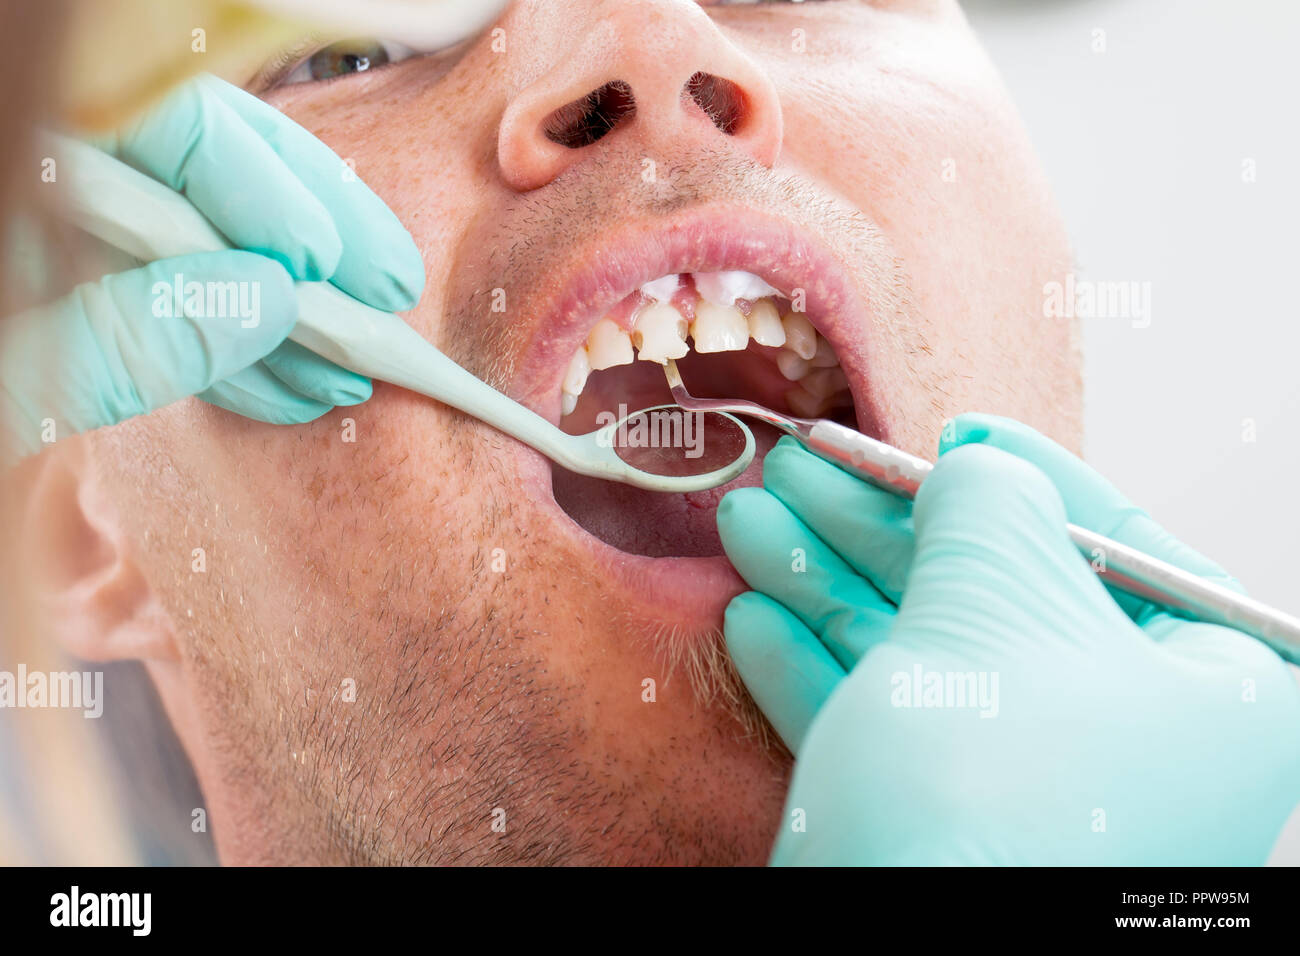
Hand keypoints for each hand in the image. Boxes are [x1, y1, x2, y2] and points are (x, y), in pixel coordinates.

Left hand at [2, 74, 424, 463]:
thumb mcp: (10, 384)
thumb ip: (119, 339)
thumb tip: (269, 301)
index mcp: (24, 161)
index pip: (169, 123)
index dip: (264, 181)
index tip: (329, 262)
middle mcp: (54, 186)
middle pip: (209, 170)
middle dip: (310, 236)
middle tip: (389, 295)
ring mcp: (65, 239)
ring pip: (205, 240)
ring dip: (288, 306)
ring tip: (349, 367)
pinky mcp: (70, 304)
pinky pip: (173, 302)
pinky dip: (235, 345)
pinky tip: (288, 385)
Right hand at [717, 414, 1299, 864]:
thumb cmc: (986, 774)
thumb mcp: (992, 601)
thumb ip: (989, 505)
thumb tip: (978, 469)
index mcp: (1218, 691)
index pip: (1128, 546)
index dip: (1032, 472)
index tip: (953, 427)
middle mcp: (1135, 744)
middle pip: (999, 592)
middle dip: (883, 524)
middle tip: (802, 463)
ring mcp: (1035, 791)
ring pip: (924, 653)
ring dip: (824, 582)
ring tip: (747, 516)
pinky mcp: (949, 826)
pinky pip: (887, 724)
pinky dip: (814, 669)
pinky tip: (750, 616)